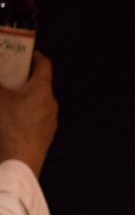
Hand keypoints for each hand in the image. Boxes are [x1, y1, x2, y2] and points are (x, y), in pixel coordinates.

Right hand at [0, 52, 57, 176]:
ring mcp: (48, 122)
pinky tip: (8, 119)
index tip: (23, 51)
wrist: (19, 163)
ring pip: (36, 103)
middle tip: (8, 74)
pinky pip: (34, 119)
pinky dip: (23, 114)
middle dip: (22, 78)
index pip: (43, 64)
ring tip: (6, 97)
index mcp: (42, 89)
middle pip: (38, 84)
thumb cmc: (9, 128)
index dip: (33, 55)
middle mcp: (49, 104)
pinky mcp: (43, 137)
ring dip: (22, 97)